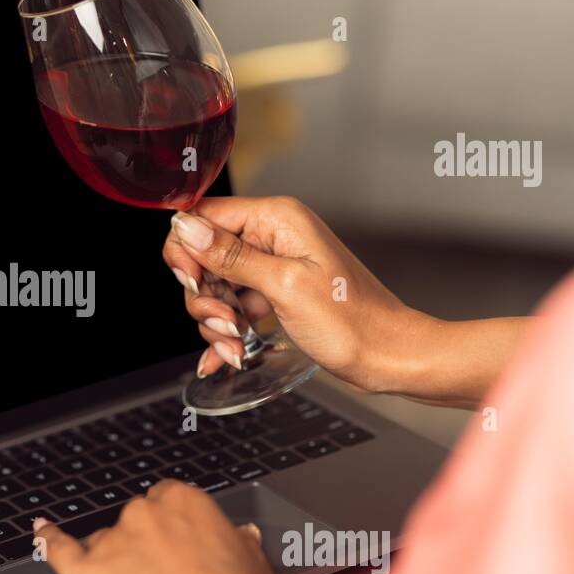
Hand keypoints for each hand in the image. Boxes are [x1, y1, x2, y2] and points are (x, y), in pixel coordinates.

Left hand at [35, 481, 304, 573]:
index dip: (168, 528)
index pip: (166, 500)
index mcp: (186, 504)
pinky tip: (42, 533)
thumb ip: (240, 544)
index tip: (173, 547)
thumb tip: (241, 536)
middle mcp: (144, 515)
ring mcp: (110, 542)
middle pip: (133, 521)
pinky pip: (57, 548)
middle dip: (141, 547)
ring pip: (102, 543)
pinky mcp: (82, 573)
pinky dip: (48, 540)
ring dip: (111, 563)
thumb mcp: (254, 566)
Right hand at [163, 195, 416, 391]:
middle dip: (205, 297)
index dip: (187, 250)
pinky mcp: (273, 294)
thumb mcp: (285, 286)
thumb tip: (185, 227)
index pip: (203, 216)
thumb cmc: (353, 321)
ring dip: (216, 322)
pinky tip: (227, 357)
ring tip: (238, 345)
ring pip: (214, 288)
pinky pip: (231, 307)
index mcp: (276, 219)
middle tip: (228, 324)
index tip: (195, 285)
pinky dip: (226, 334)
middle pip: (203, 257)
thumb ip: (231, 257)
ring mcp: (271, 267)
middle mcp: (271, 237)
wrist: (388, 357)